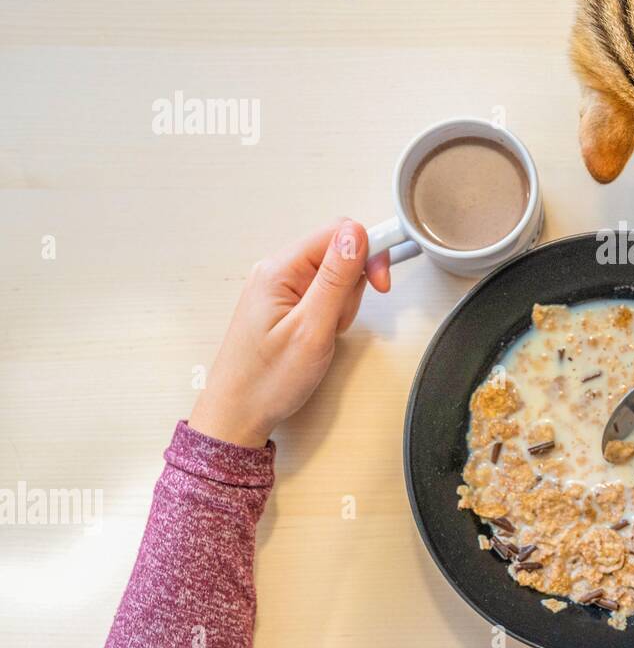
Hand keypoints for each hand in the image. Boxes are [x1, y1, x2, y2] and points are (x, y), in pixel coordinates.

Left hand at [188, 219, 386, 447]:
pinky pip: (323, 295)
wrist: (238, 415)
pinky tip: (320, 335)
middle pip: (338, 253)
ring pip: (335, 276)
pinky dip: (331, 314)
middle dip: (353, 287)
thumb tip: (356, 234)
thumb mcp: (311, 329)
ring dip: (342, 305)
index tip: (382, 283)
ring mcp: (280, 288)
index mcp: (279, 269)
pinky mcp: (285, 304)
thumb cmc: (267, 381)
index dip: (369, 252)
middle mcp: (277, 271)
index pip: (338, 232)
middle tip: (339, 321)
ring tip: (325, 334)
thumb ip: (336, 279)